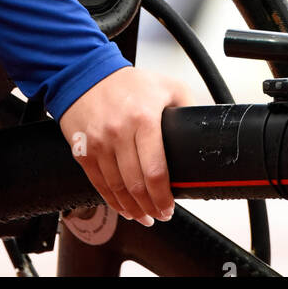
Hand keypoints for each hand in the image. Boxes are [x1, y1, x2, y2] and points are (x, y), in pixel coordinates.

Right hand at [59, 67, 195, 224]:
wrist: (87, 73)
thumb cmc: (129, 82)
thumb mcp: (167, 86)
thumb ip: (188, 108)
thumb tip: (205, 131)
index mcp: (144, 118)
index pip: (155, 171)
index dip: (163, 197)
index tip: (170, 206)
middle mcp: (119, 132)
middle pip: (136, 185)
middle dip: (151, 207)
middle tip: (160, 214)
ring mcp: (98, 143)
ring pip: (117, 189)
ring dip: (132, 209)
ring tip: (144, 215)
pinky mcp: (83, 150)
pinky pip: (98, 184)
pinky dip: (112, 201)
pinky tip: (123, 207)